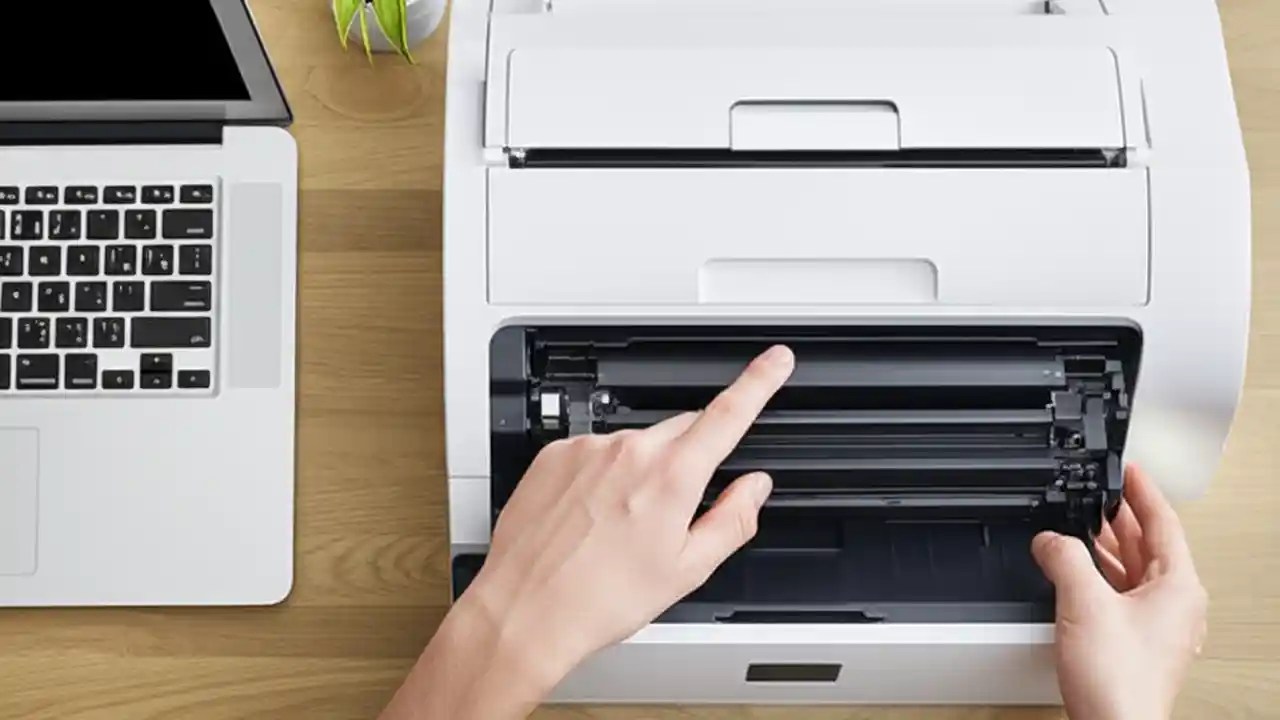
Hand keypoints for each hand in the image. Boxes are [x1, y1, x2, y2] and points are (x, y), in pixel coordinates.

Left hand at [380, 345, 794, 719]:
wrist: (526, 609)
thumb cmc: (600, 599)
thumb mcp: (686, 570)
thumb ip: (732, 520)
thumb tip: (754, 488)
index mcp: (671, 477)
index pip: (728, 414)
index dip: (759, 382)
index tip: (776, 360)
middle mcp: (629, 451)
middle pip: (681, 432)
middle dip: (689, 461)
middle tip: (672, 514)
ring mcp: (588, 449)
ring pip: (635, 445)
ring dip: (640, 472)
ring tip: (617, 528)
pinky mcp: (554, 453)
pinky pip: (594, 452)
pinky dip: (600, 476)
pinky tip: (589, 518)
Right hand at [1032, 464, 1208, 719]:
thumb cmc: (1118, 679)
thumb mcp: (1083, 601)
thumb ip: (1063, 558)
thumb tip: (1049, 539)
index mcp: (1178, 586)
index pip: (1163, 522)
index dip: (1142, 491)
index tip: (1129, 469)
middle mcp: (1175, 605)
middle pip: (1147, 546)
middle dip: (1117, 519)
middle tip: (1095, 492)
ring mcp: (1157, 626)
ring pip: (1131, 572)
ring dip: (1103, 549)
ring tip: (1078, 526)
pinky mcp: (1136, 644)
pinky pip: (1119, 596)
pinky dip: (1096, 578)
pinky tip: (1072, 573)